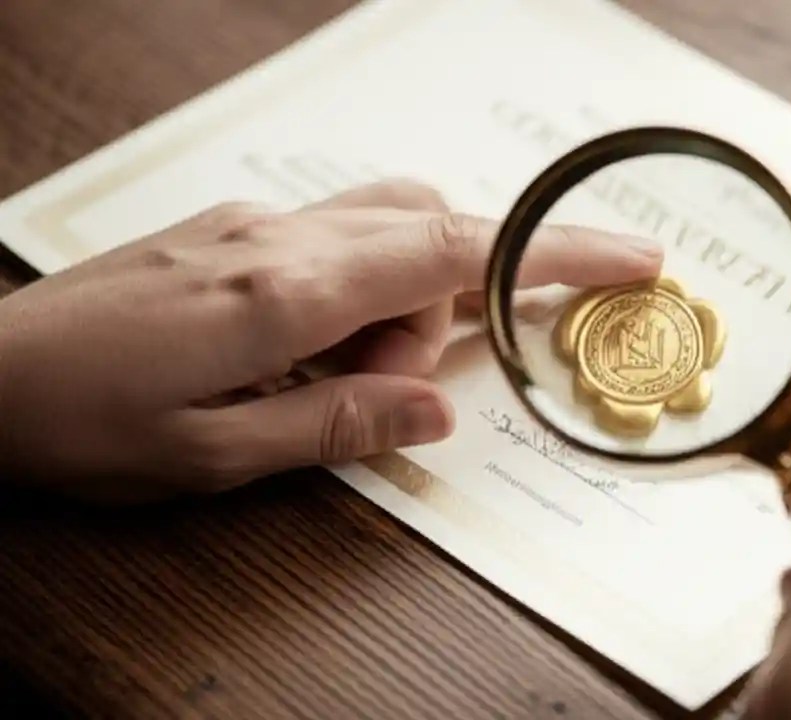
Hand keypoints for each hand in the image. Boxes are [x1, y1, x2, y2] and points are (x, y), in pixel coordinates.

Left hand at [0, 180, 661, 502]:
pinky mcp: (234, 234)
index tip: (631, 258)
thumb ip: (341, 423)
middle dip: (458, 299)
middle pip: (431, 225)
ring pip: (388, 226)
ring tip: (336, 380)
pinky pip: (339, 241)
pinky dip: (361, 293)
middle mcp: (279, 237)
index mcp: (286, 291)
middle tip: (395, 387)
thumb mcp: (219, 457)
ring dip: (403, 302)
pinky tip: (307, 352)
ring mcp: (254, 226)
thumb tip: (434, 412)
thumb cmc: (78, 424)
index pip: (454, 252)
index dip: (552, 253)